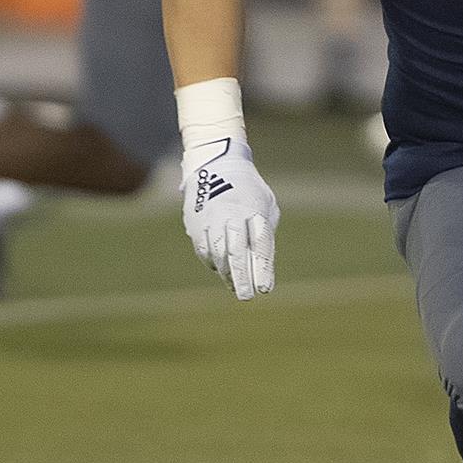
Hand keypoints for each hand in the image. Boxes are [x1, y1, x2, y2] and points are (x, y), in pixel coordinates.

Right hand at [181, 137, 278, 299]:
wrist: (216, 166)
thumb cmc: (248, 189)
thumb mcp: (265, 203)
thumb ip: (265, 230)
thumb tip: (263, 263)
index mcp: (254, 209)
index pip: (260, 243)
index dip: (262, 268)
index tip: (265, 289)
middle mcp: (232, 215)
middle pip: (237, 251)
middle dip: (242, 277)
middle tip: (247, 297)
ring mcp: (212, 219)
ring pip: (218, 253)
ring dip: (228, 273)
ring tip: (237, 287)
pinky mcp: (196, 223)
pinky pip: (204, 249)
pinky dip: (213, 263)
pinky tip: (223, 272)